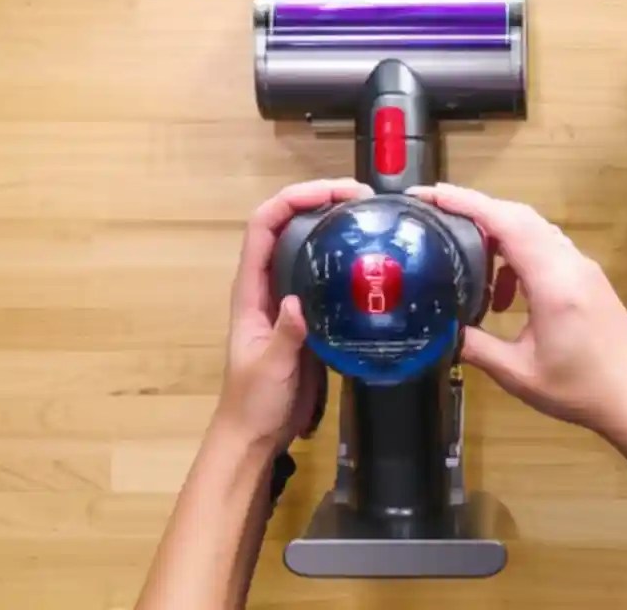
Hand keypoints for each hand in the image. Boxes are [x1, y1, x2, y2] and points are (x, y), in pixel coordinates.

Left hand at [216, 178, 374, 450]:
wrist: (257, 434)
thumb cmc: (253, 402)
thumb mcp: (269, 369)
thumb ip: (283, 337)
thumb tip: (297, 302)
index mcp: (251, 290)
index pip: (264, 227)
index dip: (293, 200)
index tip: (334, 192)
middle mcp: (268, 285)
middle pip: (288, 225)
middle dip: (321, 201)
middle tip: (365, 199)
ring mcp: (289, 298)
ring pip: (308, 246)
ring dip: (335, 224)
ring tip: (373, 218)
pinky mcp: (310, 315)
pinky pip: (326, 276)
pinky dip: (346, 259)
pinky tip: (375, 261)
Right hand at [408, 183, 626, 439]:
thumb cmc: (580, 389)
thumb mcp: (517, 373)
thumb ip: (475, 347)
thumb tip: (439, 330)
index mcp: (553, 281)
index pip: (506, 222)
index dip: (465, 203)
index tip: (430, 195)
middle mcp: (571, 263)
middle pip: (519, 216)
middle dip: (475, 211)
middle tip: (435, 216)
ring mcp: (583, 268)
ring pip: (534, 230)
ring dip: (498, 236)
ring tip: (466, 263)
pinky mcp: (588, 278)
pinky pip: (548, 248)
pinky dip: (519, 256)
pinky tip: (505, 295)